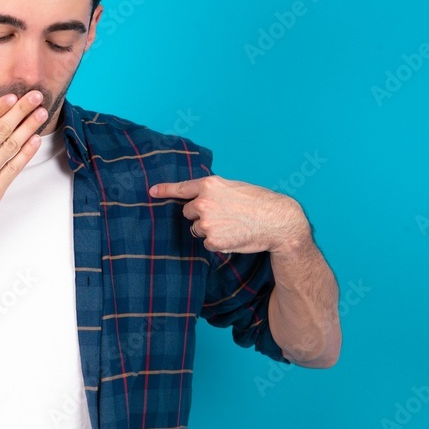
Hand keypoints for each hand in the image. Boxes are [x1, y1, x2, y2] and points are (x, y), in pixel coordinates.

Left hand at [149, 175, 309, 253]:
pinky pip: (208, 243)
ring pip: (197, 229)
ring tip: (232, 225)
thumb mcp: (233, 188)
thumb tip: (199, 199)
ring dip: (209, 229)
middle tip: (224, 215)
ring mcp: (206, 223)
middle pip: (188, 212)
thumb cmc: (259, 202)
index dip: (165, 190)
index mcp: (209, 185)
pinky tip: (233, 236)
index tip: (152, 191)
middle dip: (200, 215)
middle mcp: (204, 202)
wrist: (277, 221)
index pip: (181, 188)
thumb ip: (213, 191)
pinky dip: (218, 242)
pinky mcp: (212, 240)